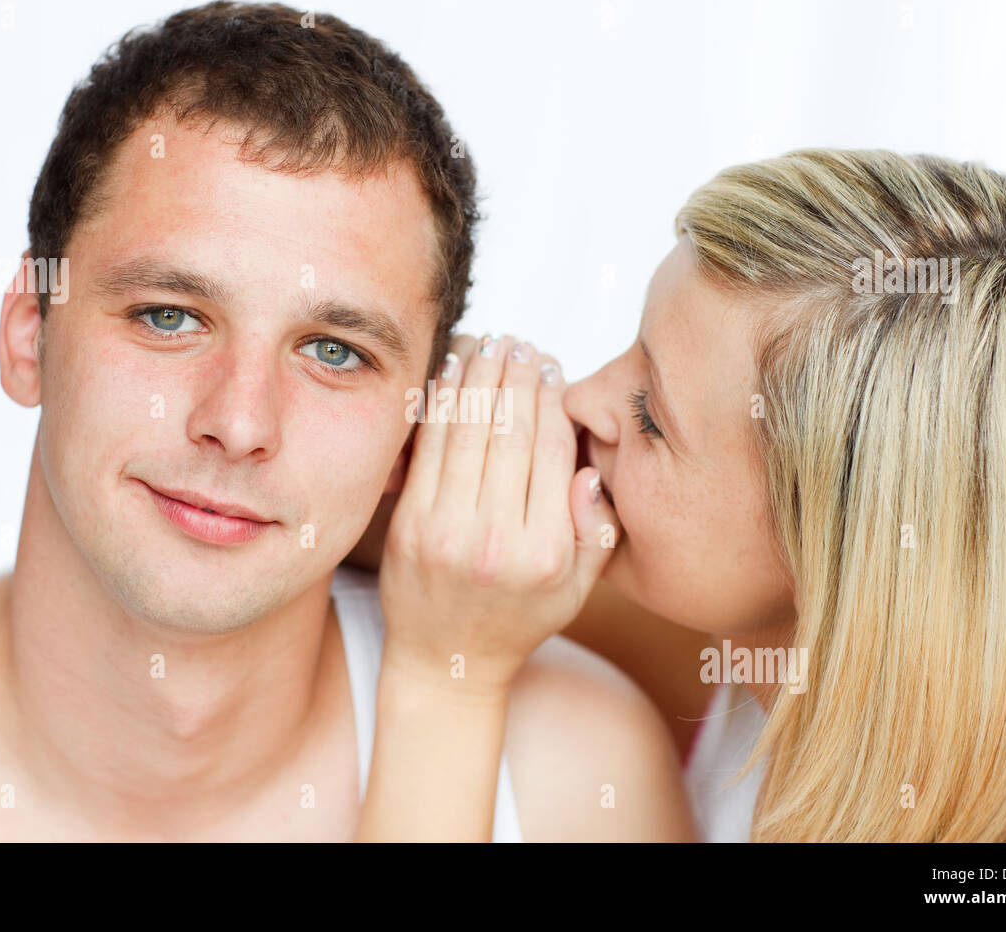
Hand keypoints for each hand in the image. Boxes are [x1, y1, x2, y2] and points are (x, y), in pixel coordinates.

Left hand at [378, 333, 621, 696]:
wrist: (448, 663)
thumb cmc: (519, 620)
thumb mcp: (578, 589)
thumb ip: (596, 530)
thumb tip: (587, 468)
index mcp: (546, 552)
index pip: (553, 450)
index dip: (552, 399)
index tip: (552, 367)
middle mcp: (497, 541)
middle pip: (510, 431)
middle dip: (516, 375)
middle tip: (520, 341)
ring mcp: (446, 532)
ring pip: (467, 431)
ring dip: (478, 376)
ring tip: (490, 342)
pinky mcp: (408, 526)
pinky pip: (429, 449)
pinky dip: (440, 404)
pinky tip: (451, 373)